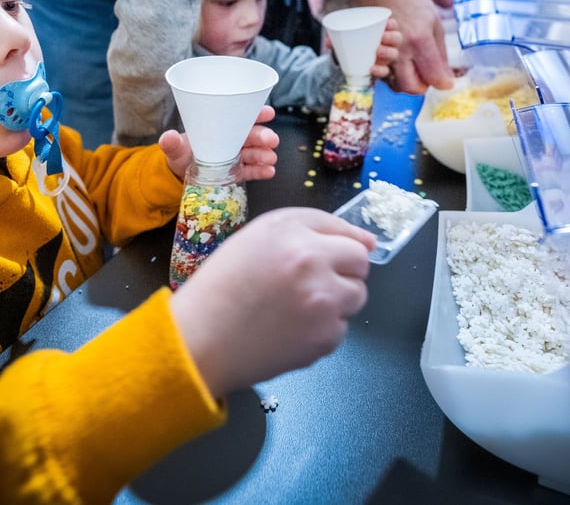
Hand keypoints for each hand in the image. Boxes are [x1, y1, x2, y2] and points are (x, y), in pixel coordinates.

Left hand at [159, 105, 278, 180]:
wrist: (180, 174)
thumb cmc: (182, 154)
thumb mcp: (176, 148)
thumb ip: (172, 144)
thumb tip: (168, 137)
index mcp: (220, 128)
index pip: (240, 117)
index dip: (256, 113)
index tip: (268, 113)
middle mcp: (232, 140)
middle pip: (252, 135)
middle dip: (263, 136)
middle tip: (270, 140)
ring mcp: (237, 156)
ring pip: (255, 152)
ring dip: (264, 154)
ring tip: (270, 158)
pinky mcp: (238, 172)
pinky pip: (252, 170)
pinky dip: (261, 170)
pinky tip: (269, 171)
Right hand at [170, 208, 374, 396]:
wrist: (200, 340)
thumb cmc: (221, 288)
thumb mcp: (254, 239)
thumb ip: (308, 230)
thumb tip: (369, 242)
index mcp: (290, 230)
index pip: (343, 229)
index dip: (342, 243)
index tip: (339, 255)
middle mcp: (311, 259)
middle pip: (360, 261)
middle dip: (344, 271)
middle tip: (314, 284)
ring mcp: (323, 300)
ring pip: (357, 295)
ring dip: (337, 301)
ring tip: (299, 308)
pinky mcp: (326, 336)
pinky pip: (342, 328)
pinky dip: (323, 331)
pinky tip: (292, 330)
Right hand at [350, 0, 452, 90]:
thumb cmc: (412, 4)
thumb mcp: (434, 23)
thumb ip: (441, 53)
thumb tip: (447, 78)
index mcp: (420, 40)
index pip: (434, 76)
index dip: (442, 82)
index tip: (445, 80)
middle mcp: (401, 49)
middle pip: (411, 87)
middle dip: (421, 87)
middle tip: (425, 76)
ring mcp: (384, 53)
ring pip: (394, 85)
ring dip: (405, 83)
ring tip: (410, 69)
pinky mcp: (372, 54)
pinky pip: (382, 76)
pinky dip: (390, 76)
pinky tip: (397, 67)